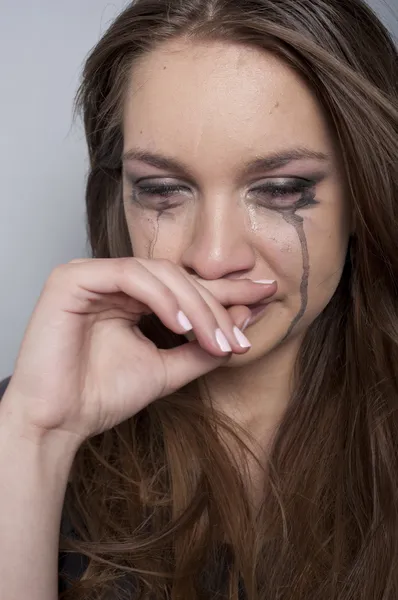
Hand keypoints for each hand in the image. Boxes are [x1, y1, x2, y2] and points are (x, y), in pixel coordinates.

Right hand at [2, 258, 275, 443]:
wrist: (59, 422)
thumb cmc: (103, 396)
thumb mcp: (167, 369)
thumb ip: (202, 348)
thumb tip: (243, 324)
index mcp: (132, 298)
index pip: (186, 287)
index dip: (227, 291)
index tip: (266, 297)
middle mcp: (113, 281)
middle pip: (179, 277)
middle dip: (217, 305)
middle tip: (243, 337)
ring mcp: (92, 275)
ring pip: (161, 274)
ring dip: (197, 306)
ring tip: (219, 339)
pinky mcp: (73, 278)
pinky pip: (131, 277)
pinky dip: (163, 299)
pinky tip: (184, 326)